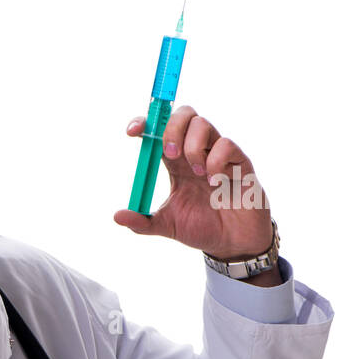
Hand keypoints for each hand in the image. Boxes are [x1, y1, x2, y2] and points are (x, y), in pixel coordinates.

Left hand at [113, 105, 273, 260]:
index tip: (132, 132)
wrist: (232, 244)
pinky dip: (215, 161)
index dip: (147, 124)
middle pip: (184, 115)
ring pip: (203, 124)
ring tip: (197, 173)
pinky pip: (227, 145)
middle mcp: (197, 153)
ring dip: (192, 146)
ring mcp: (219, 155)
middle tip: (170, 155)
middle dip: (171, 128)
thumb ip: (141, 222)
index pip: (161, 131)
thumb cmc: (202, 228)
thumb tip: (117, 216)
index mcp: (177, 163)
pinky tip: (216, 182)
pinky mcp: (240, 163)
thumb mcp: (166, 225)